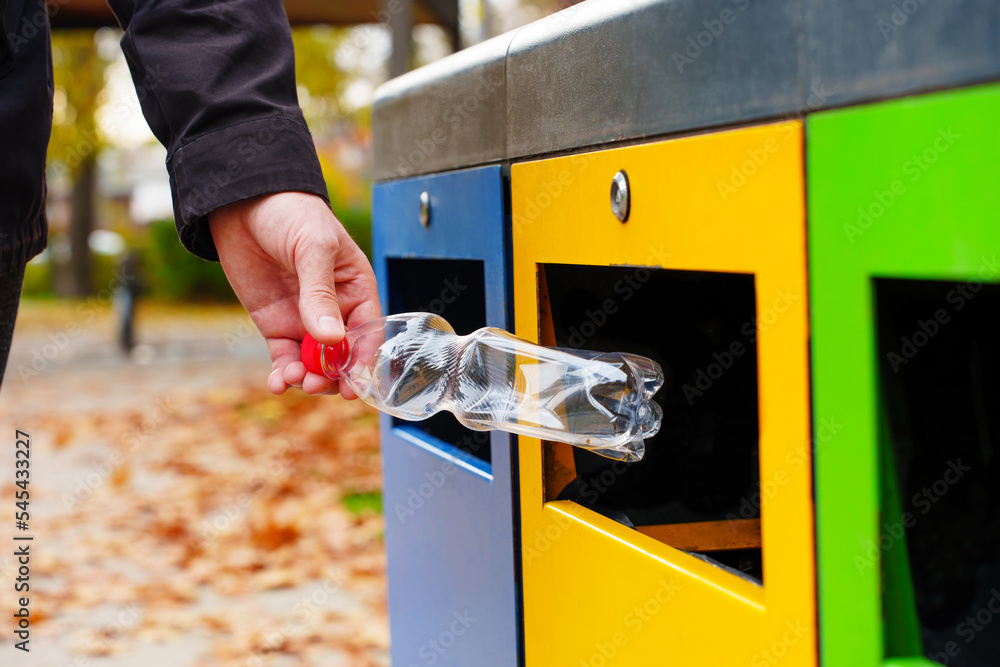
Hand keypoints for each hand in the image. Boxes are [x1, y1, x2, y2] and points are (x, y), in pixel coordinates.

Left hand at [208, 192, 380, 397]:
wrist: (243, 203)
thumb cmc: (291, 214)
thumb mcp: (313, 247)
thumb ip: (320, 293)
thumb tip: (331, 338)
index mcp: (356, 289)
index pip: (368, 332)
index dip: (363, 359)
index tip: (354, 383)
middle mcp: (335, 311)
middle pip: (343, 356)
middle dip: (334, 376)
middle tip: (317, 385)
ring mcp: (305, 320)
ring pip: (315, 363)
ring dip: (308, 378)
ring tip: (294, 379)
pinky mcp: (277, 326)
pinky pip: (285, 358)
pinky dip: (283, 374)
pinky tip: (278, 382)